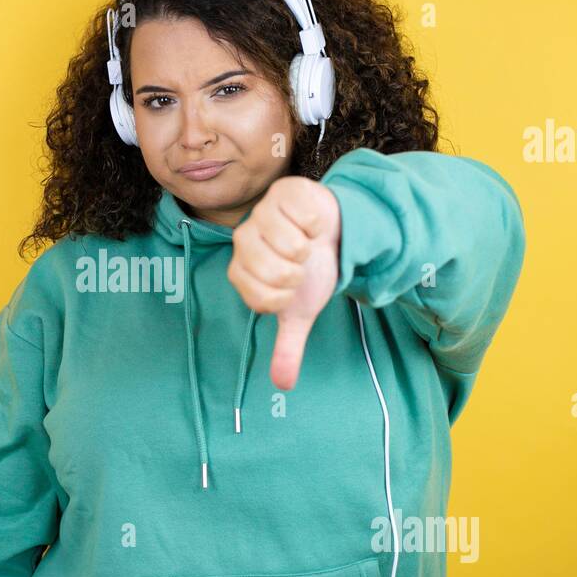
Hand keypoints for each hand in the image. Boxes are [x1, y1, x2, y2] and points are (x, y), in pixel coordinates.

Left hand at [227, 176, 341, 390]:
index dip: (283, 297)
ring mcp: (261, 213)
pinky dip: (317, 223)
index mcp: (241, 271)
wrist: (334, 232)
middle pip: (271, 269)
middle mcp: (244, 240)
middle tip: (301, 264)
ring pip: (287, 242)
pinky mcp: (284, 191)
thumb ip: (288, 347)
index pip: (259, 297)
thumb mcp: (301, 311)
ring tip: (307, 242)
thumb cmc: (311, 270)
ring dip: (308, 247)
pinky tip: (313, 222)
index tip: (290, 289)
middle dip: (297, 273)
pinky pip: (302, 215)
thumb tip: (282, 385)